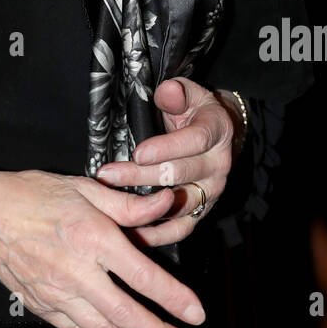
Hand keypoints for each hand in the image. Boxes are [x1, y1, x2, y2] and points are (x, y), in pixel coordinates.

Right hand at [0, 166, 205, 327]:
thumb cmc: (32, 195)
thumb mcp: (84, 188)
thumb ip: (127, 205)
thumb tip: (163, 205)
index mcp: (92, 237)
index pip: (142, 276)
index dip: (174, 298)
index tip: (194, 312)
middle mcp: (76, 270)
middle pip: (126, 314)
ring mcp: (56, 293)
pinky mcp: (42, 306)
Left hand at [94, 77, 237, 245]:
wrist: (217, 133)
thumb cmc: (194, 110)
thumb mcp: (189, 92)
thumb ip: (176, 92)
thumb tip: (168, 92)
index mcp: (217, 132)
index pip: (193, 142)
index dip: (165, 148)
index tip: (137, 153)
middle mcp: (218, 165)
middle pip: (179, 175)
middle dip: (140, 176)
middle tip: (108, 175)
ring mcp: (212, 191)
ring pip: (178, 205)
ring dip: (144, 207)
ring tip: (111, 205)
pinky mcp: (202, 211)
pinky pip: (182, 229)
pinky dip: (158, 235)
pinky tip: (131, 233)